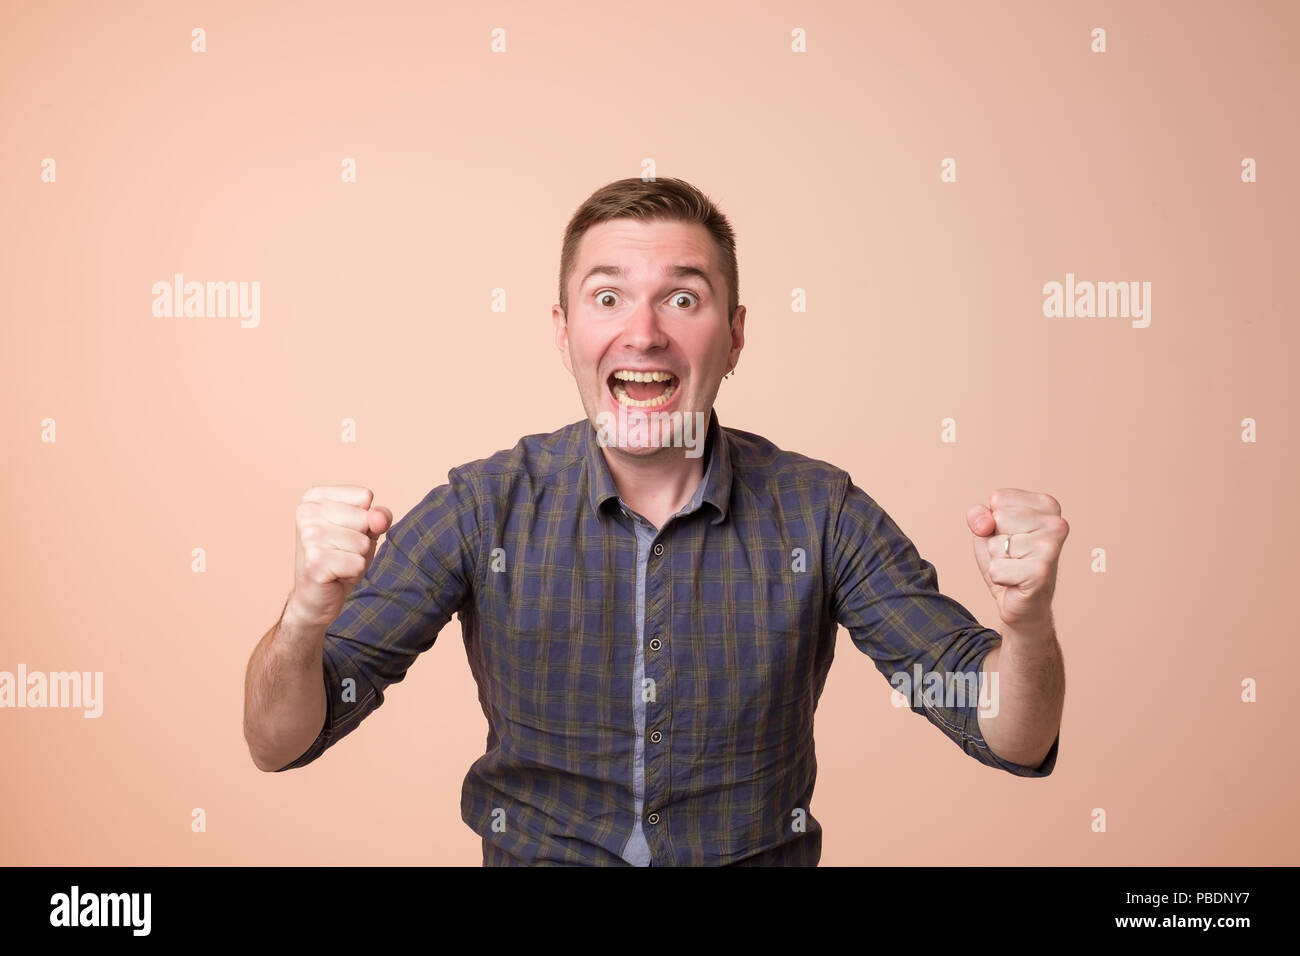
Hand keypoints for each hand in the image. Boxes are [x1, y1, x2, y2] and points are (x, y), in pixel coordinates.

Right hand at [288, 485, 392, 629]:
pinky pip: (358, 563)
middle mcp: (306, 512)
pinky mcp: (315, 561)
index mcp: (315, 497)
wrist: (317, 596)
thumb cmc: (341, 556)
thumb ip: (378, 517)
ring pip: (363, 543)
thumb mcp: (365, 530)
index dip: (365, 519)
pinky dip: (354, 573)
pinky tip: (336, 575)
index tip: (345, 532)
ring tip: (339, 562)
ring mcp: (309, 536)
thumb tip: (379, 517)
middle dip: (362, 540)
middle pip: (365, 519)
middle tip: (342, 551)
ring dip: (358, 558)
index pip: (364, 496)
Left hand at [966, 488, 1068, 630]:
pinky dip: (999, 577)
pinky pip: (996, 568)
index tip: (1010, 536)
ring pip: (996, 544)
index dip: (993, 521)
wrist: (1022, 602)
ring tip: (1016, 567)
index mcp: (1046, 505)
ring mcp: (1050, 547)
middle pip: (998, 518)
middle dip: (996, 540)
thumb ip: (978, 515)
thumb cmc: (1008, 561)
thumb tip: (985, 523)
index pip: (998, 498)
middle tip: (1013, 555)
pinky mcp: (1040, 572)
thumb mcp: (987, 530)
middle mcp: (1056, 523)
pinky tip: (1016, 581)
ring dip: (998, 560)